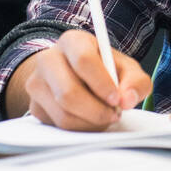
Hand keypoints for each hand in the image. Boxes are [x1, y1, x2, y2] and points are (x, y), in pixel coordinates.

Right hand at [10, 30, 152, 130]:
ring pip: (63, 114)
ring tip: (105, 117)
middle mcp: (48, 59)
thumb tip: (127, 99)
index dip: (102, 83)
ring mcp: (37, 84)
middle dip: (96, 111)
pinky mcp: (34, 106)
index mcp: (72, 41)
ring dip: (90, 123)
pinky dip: (80, 129)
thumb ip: (136, 82)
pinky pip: (58, 126)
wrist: (76, 76)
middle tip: (114, 115)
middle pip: (68, 93)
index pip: (83, 60)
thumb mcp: (126, 69)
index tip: (116, 99)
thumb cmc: (105, 70)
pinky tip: (91, 120)